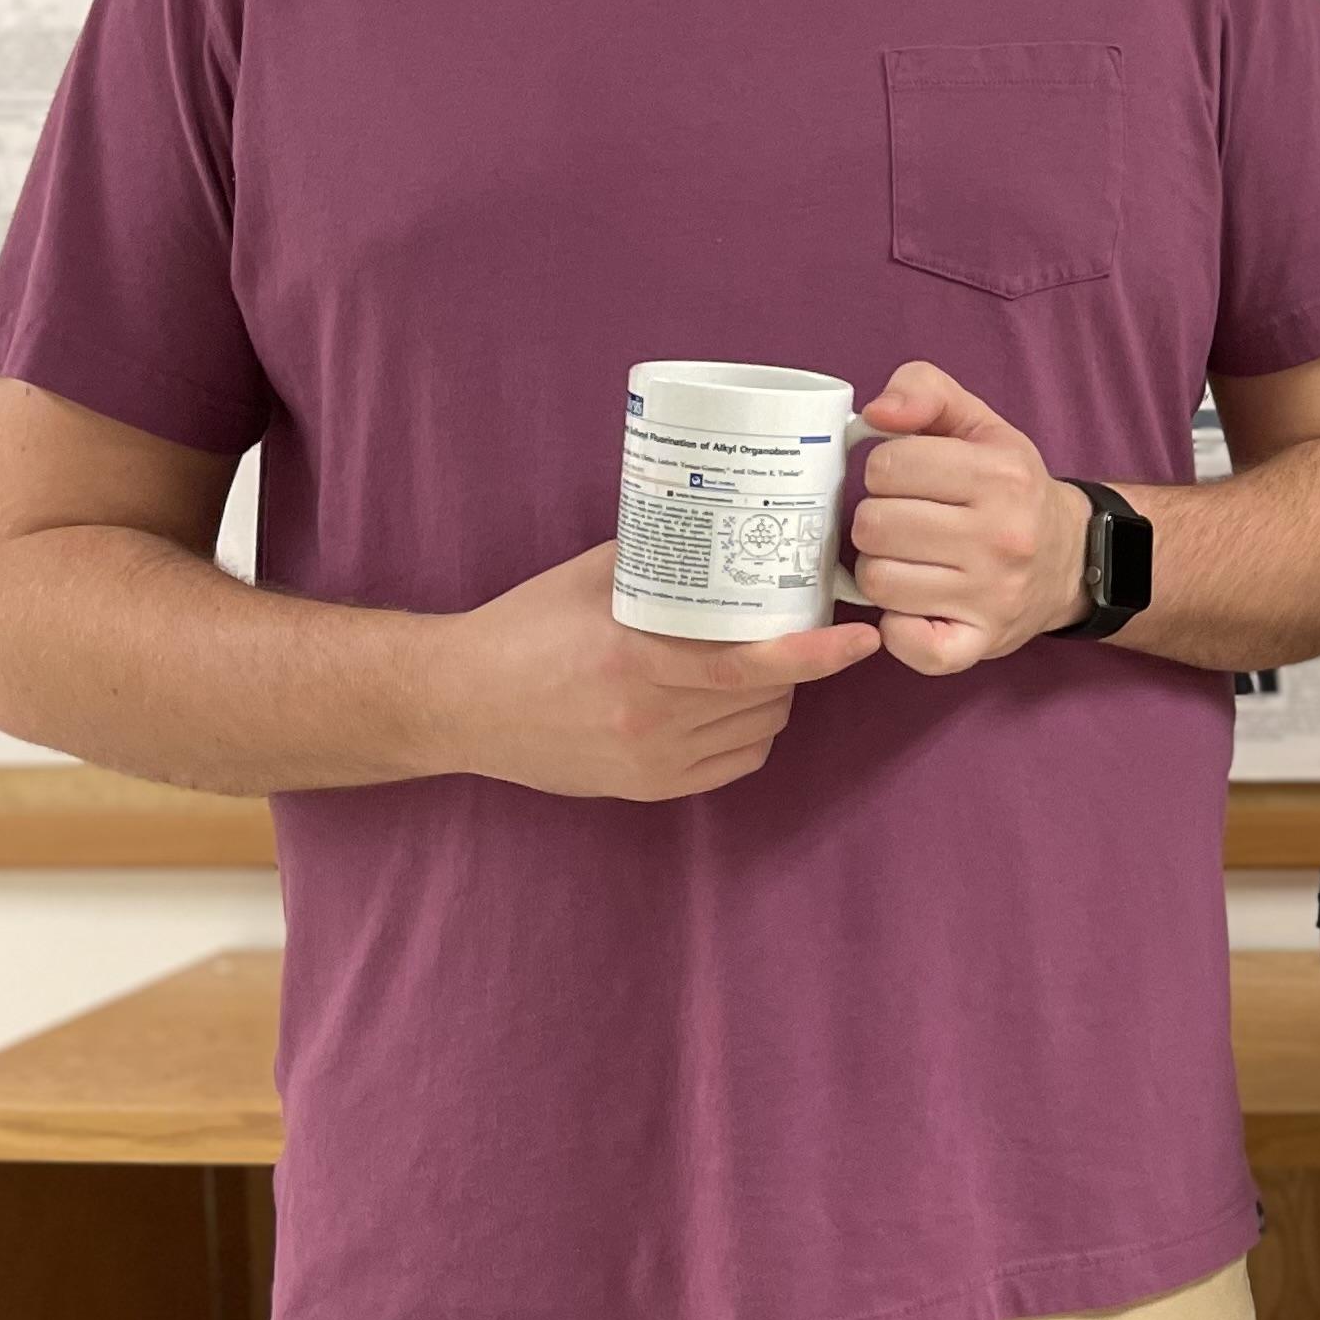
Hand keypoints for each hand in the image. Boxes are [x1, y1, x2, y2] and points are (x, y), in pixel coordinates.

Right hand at [428, 541, 877, 799]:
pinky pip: (733, 764)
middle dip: (795, 664)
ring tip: (759, 664)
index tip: (860, 638)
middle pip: (767, 698)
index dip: (816, 653)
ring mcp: (649, 761)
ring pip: (757, 732)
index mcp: (637, 660)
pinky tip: (734, 705)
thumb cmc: (526, 627)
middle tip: (798, 629)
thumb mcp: (595, 579)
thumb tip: (730, 530)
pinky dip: (748, 734)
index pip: (752, 664)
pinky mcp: (645, 790)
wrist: (459, 700)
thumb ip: (664, 560)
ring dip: (774, 698)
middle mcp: (649, 719)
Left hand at [847, 359, 1093, 674]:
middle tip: (903, 522)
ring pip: (878, 581)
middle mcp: (1002, 536)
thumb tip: (876, 414)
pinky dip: (896, 629)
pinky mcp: (978, 644)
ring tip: (907, 560)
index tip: (905, 479)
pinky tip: (910, 608)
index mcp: (1000, 474)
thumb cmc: (1011, 489)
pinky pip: (909, 645)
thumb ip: (924, 389)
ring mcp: (991, 596)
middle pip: (874, 525)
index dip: (883, 469)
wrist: (1072, 559)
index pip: (886, 465)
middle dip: (876, 520)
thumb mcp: (979, 423)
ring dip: (880, 569)